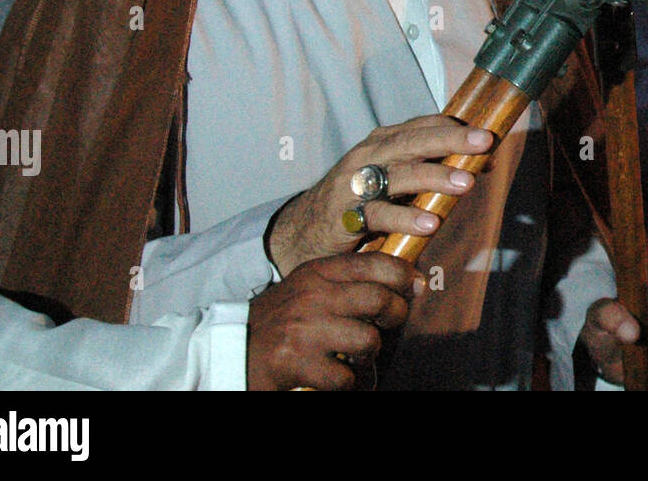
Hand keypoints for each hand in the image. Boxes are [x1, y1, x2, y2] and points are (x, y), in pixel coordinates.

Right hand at [245, 252, 419, 390]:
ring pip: (368, 340)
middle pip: (378, 299)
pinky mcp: (297, 363)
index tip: (414, 286)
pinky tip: (340, 379)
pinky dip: (350, 384)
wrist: (233, 349)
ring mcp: (305, 330)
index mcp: (318, 272)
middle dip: (396, 314)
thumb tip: (409, 280)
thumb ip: (349, 282)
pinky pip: (345, 377)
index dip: (402, 274)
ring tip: (359, 357)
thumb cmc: (281, 320)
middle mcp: (313, 296)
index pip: (373, 262)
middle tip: (390, 324)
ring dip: (370, 354)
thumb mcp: (310, 288)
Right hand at [266, 114, 493, 276]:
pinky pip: (380, 214)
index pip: (424, 126)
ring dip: (435, 177)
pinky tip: (430, 223)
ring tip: (466, 183)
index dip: (458, 130)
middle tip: (484, 142)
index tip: (489, 140)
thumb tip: (479, 168)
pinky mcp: (346, 214)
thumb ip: (430, 172)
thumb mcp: (394, 179)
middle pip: (415, 141)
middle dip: (452, 139)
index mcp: (385, 141)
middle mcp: (371, 154)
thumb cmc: (360, 201)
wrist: (303, 230)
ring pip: (400, 174)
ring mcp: (356, 182)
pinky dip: (406, 217)